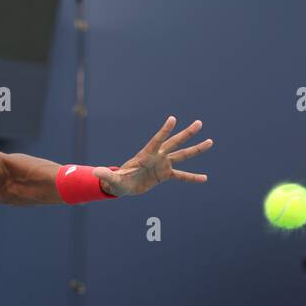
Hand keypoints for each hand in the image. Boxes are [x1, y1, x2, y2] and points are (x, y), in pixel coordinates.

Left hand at [94, 116, 211, 196]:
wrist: (123, 186)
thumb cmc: (116, 182)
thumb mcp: (112, 180)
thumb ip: (106, 175)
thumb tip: (95, 172)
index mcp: (146, 155)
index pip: (157, 141)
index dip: (164, 130)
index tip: (173, 119)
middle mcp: (157, 156)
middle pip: (174, 143)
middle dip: (186, 133)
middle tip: (199, 123)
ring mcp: (163, 164)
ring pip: (182, 155)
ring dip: (196, 149)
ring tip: (210, 141)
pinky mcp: (165, 174)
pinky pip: (182, 176)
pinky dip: (192, 178)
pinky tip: (204, 178)